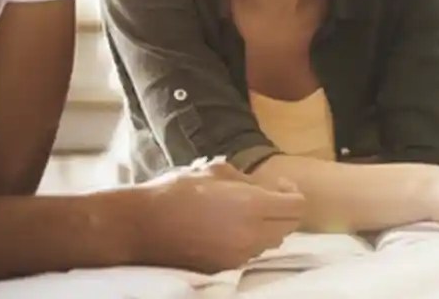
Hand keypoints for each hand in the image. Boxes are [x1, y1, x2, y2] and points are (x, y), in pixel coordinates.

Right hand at [123, 159, 307, 272]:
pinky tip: (229, 228)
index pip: (297, 206)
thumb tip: (269, 187)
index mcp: (253, 206)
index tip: (278, 185)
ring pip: (272, 242)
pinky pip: (251, 254)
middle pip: (290, 226)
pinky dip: (250, 241)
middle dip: (284, 210)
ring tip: (245, 212)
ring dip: (268, 227)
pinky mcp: (224, 268)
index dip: (292, 192)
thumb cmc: (177, 191)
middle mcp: (252, 235)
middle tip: (266, 197)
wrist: (141, 224)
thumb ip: (249, 180)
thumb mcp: (217, 171)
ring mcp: (239, 255)